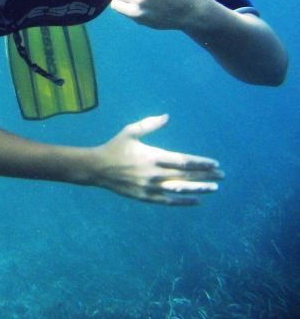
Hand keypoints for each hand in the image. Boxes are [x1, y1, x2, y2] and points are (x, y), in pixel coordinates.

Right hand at [91, 114, 222, 205]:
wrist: (97, 168)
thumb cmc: (115, 147)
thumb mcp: (130, 132)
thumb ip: (149, 124)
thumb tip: (167, 116)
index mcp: (152, 156)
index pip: (183, 161)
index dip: (201, 163)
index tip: (215, 164)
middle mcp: (154, 173)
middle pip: (186, 176)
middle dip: (205, 176)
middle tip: (222, 176)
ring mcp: (150, 187)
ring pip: (180, 189)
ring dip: (199, 189)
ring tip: (214, 189)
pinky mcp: (145, 197)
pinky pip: (168, 201)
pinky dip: (183, 201)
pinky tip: (196, 201)